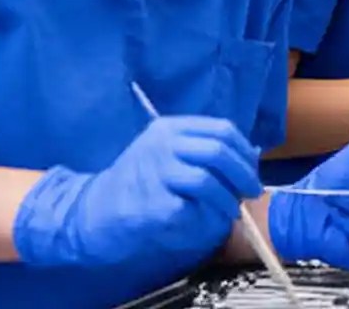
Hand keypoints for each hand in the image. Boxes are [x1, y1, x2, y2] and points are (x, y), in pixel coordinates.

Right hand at [14, 116, 261, 266]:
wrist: (95, 210)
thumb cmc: (141, 181)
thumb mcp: (169, 152)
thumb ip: (205, 149)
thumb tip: (252, 154)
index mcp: (170, 126)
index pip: (222, 129)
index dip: (244, 151)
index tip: (252, 169)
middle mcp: (162, 143)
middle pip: (218, 152)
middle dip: (243, 176)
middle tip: (251, 192)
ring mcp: (155, 171)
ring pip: (208, 181)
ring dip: (226, 201)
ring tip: (229, 212)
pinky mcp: (151, 202)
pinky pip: (190, 210)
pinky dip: (203, 218)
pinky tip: (199, 221)